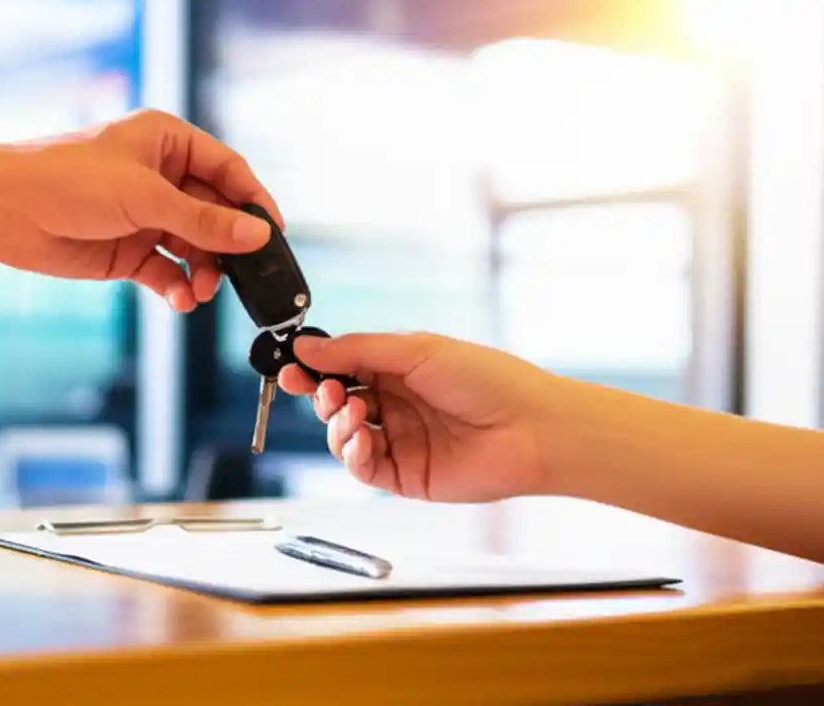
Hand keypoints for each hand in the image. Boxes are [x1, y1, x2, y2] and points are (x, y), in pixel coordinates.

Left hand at [0, 109, 280, 311]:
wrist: (6, 211)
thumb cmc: (68, 181)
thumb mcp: (147, 198)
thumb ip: (205, 221)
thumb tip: (256, 236)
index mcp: (168, 141)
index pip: (229, 170)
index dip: (254, 201)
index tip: (274, 234)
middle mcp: (160, 176)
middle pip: (215, 213)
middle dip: (228, 246)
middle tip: (244, 276)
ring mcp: (144, 215)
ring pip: (193, 247)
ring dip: (204, 271)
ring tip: (202, 291)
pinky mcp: (127, 251)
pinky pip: (167, 270)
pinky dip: (177, 286)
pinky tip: (181, 300)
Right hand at [278, 332, 564, 501]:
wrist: (532, 430)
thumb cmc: (489, 380)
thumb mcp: (417, 350)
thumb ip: (357, 350)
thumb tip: (307, 347)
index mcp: (400, 369)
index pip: (343, 367)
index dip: (315, 367)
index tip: (291, 366)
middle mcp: (397, 404)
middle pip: (337, 402)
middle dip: (321, 395)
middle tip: (321, 391)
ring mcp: (400, 441)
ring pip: (343, 436)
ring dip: (337, 424)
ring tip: (353, 415)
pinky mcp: (406, 476)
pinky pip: (363, 468)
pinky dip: (352, 454)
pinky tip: (362, 440)